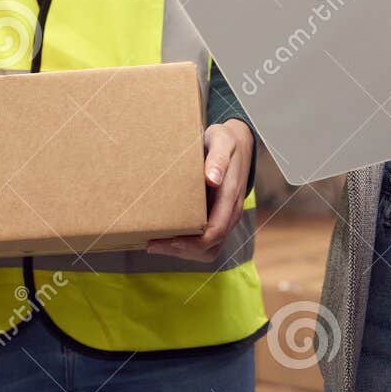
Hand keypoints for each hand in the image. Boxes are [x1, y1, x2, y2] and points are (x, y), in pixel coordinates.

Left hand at [146, 119, 253, 262]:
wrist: (238, 142)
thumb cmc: (225, 140)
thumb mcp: (221, 141)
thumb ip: (217, 159)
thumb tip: (212, 179)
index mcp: (230, 196)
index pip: (215, 232)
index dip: (191, 243)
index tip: (167, 240)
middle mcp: (231, 212)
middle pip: (209, 247)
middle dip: (181, 250)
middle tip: (152, 245)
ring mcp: (225, 216)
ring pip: (208, 249)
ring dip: (183, 251)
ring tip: (156, 244)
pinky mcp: (218, 217)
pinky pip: (206, 241)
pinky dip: (187, 245)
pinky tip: (168, 237)